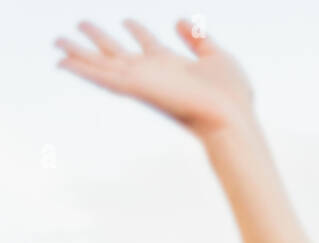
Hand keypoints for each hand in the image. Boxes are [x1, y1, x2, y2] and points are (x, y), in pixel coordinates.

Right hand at [55, 19, 253, 139]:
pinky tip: (62, 63)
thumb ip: (198, 39)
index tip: (127, 22)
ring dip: (79, 53)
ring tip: (57, 41)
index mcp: (172, 65)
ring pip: (102, 64)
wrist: (232, 118)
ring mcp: (143, 81)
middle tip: (80, 24)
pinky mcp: (136, 88)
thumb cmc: (232, 95)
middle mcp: (153, 73)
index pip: (148, 44)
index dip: (137, 31)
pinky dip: (81, 70)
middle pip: (119, 53)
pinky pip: (102, 78)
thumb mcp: (217, 57)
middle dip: (99, 39)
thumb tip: (179, 20)